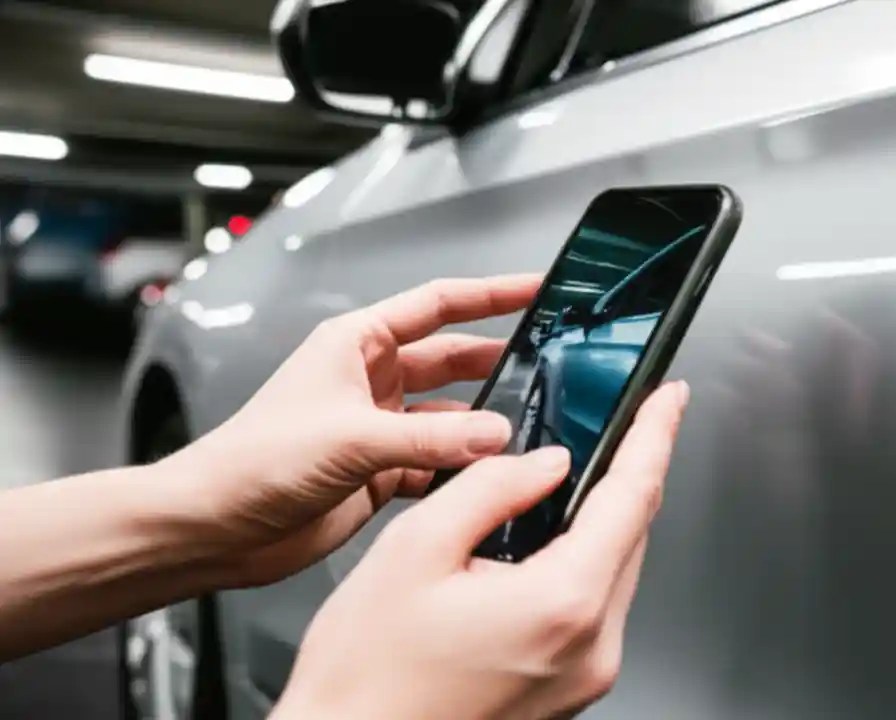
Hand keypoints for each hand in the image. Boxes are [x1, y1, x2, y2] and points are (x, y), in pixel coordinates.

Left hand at [161, 274, 540, 586]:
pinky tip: (488, 477)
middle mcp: (369, 380)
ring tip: (525, 434)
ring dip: (482, 428)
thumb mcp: (351, 439)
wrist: (214, 527)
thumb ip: (430, 439)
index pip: (438, 304)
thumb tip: (496, 434)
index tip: (536, 287)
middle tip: (550, 367)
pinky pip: (438, 463)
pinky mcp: (379, 473)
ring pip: (450, 418)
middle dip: (497, 363)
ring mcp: (377, 427)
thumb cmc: (252, 461)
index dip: (490, 294)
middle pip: (452, 360)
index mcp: (355, 344)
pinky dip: (462, 471)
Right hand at [272, 381, 689, 719]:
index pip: (633, 497)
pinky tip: (547, 544)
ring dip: (602, 520)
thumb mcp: (415, 549)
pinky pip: (594, 609)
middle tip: (618, 423)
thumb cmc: (365, 676)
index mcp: (562, 604)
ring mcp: (583, 677)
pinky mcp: (566, 692)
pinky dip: (581, 565)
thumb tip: (545, 462)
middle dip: (627, 473)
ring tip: (572, 479)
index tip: (668, 399)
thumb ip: (491, 488)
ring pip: (615, 571)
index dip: (655, 435)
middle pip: (632, 536)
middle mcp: (590, 648)